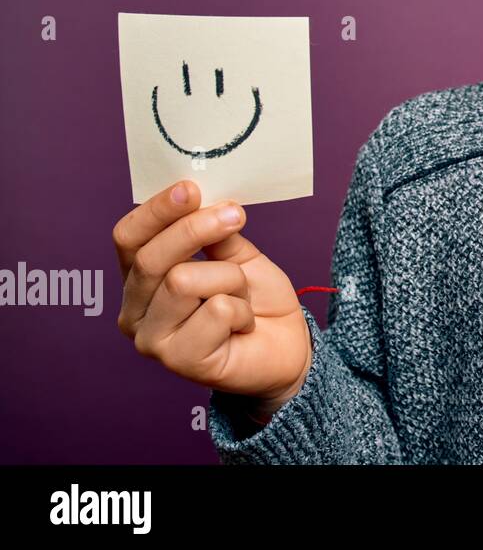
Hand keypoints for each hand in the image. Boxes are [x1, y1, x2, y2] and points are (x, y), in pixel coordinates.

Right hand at [113, 180, 311, 416]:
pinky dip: (241, 310)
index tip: (190, 188)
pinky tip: (242, 325)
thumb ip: (213, 232)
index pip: (128, 238)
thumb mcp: (235, 254)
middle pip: (151, 258)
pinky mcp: (179, 361)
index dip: (156, 211)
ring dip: (230, 280)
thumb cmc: (254, 300)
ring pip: (184, 281)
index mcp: (139, 280)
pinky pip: (216, 310)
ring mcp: (152, 340)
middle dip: (196, 230)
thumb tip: (202, 197)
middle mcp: (134, 311)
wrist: (287, 346)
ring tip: (241, 297)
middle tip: (235, 215)